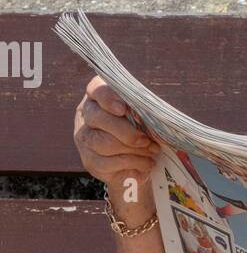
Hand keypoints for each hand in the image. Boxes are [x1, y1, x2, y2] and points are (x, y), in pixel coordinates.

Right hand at [74, 76, 160, 201]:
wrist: (133, 158)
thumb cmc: (140, 127)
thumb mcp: (142, 113)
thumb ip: (143, 109)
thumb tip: (155, 115)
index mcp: (98, 96)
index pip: (96, 89)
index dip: (108, 98)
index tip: (123, 109)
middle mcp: (86, 116)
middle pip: (98, 118)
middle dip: (126, 132)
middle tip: (147, 140)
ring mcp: (85, 139)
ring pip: (103, 143)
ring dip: (133, 149)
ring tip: (152, 151)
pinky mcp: (90, 161)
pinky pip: (108, 163)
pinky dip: (133, 163)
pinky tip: (147, 163)